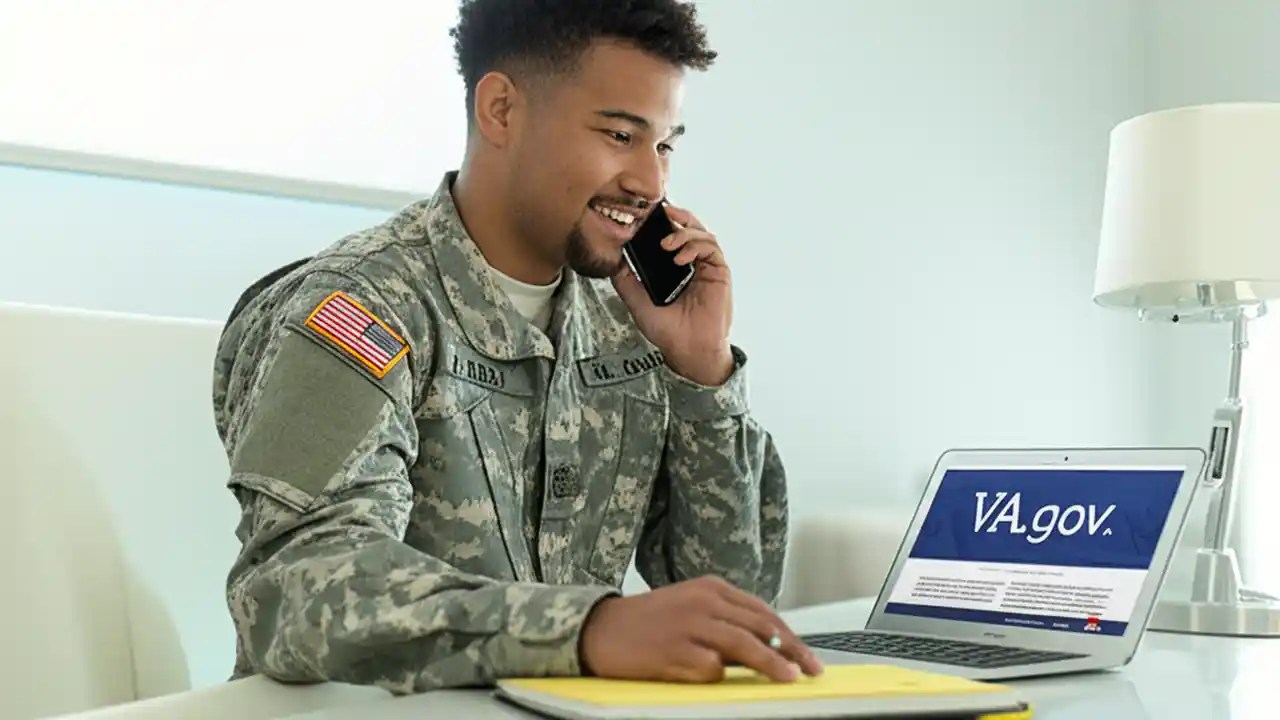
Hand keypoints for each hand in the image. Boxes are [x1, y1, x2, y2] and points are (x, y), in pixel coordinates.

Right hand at [579, 575, 823, 682]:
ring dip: (772, 665)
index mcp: (712, 588)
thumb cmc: (651, 622)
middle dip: (792, 650)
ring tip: (791, 679)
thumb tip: (771, 646)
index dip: (790, 636)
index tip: (807, 656)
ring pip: (746, 646)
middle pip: (762, 628)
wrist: (602, 630)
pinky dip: (718, 677)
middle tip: (812, 670)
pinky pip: (711, 669)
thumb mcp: (692, 606)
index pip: (763, 612)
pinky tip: (710, 678)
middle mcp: (704, 602)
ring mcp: (691, 626)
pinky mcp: (676, 651)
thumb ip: (727, 619)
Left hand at [612, 205, 733, 385]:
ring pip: (701, 233)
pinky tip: (680, 257)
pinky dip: (695, 246)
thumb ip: (625, 279)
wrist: (687, 349)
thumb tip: (613, 258)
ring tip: (666, 243)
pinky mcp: (719, 273)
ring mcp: (707, 267)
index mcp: (675, 268)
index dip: (662, 222)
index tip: (647, 214)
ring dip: (683, 232)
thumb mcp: (636, 300)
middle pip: (689, 227)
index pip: (671, 235)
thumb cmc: (667, 329)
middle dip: (676, 215)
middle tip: (660, 211)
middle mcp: (693, 264)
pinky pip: (711, 248)